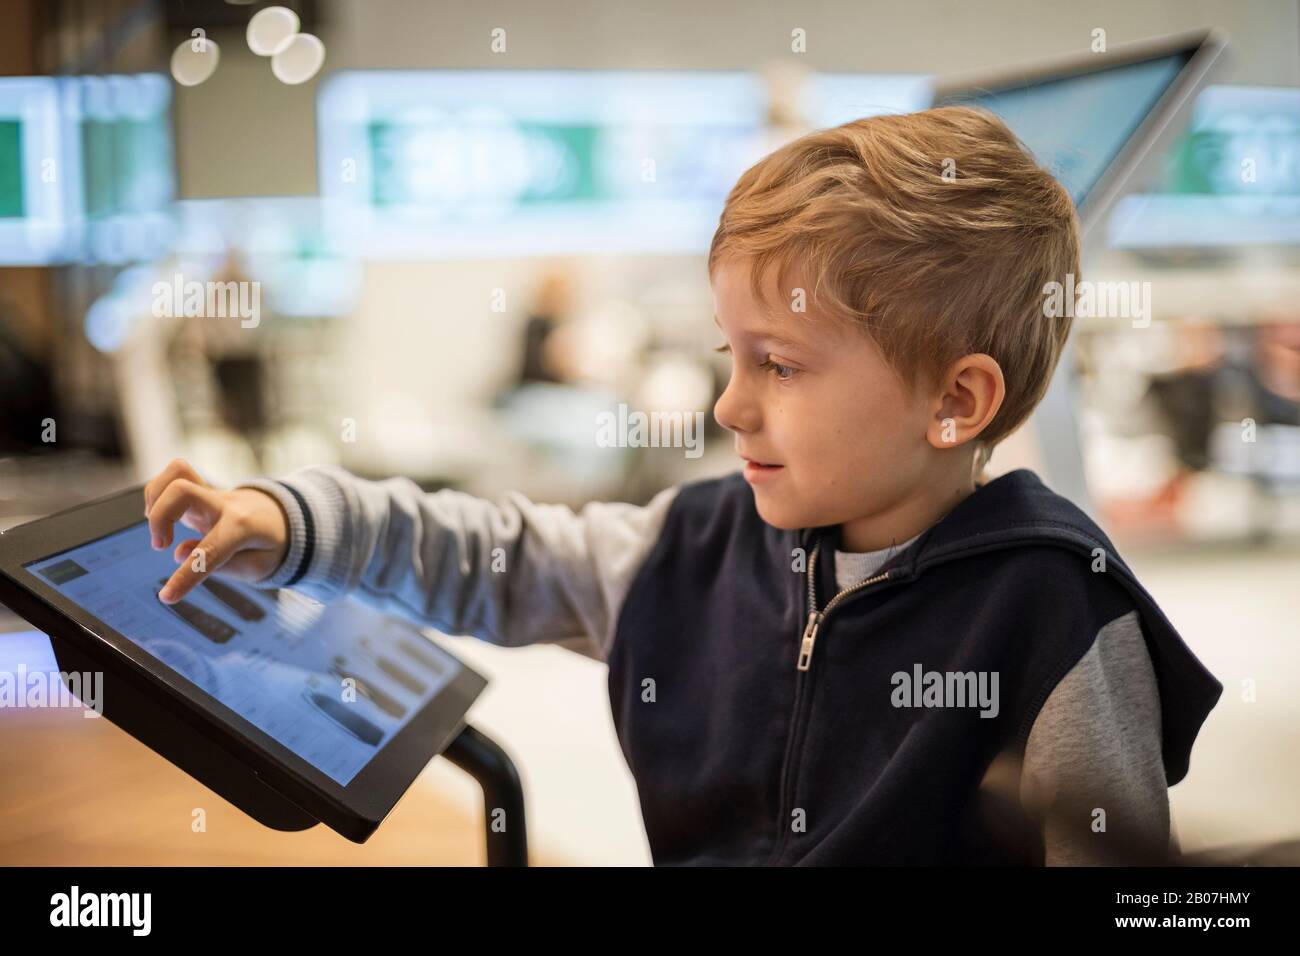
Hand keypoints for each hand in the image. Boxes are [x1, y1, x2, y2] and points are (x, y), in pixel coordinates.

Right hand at [143, 459, 289, 603]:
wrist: (282, 518)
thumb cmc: (269, 546)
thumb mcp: (259, 566)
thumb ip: (225, 566)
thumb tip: (180, 555)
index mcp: (245, 528)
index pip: (210, 551)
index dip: (186, 576)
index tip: (166, 597)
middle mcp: (226, 505)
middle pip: (183, 490)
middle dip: (159, 517)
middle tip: (160, 546)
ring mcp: (213, 494)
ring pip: (178, 473)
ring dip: (155, 501)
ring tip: (160, 531)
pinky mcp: (201, 491)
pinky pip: (175, 474)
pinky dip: (158, 493)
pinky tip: (163, 517)